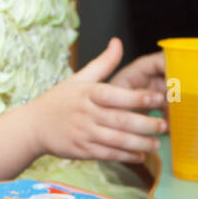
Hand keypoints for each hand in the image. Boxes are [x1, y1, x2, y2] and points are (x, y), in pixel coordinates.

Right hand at [33, 37, 167, 162]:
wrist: (32, 126)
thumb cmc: (58, 101)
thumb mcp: (78, 79)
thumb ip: (102, 63)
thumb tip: (118, 42)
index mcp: (87, 93)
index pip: (115, 95)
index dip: (138, 97)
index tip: (158, 98)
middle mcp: (86, 114)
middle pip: (120, 120)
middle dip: (145, 124)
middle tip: (164, 126)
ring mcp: (84, 133)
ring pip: (117, 140)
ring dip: (139, 143)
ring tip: (156, 143)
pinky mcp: (82, 151)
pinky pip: (108, 154)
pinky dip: (126, 156)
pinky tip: (140, 155)